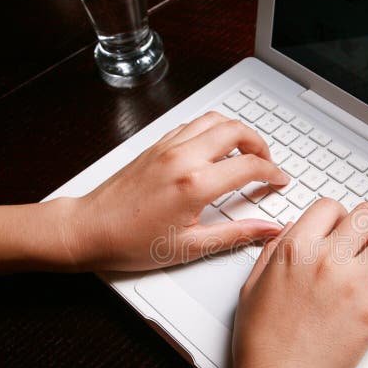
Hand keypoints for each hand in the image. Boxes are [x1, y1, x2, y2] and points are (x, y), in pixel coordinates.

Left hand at [68, 111, 289, 270]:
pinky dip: (212, 130)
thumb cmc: (131, 242)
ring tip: (246, 151)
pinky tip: (215, 149)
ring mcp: (167, 147)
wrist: (89, 229)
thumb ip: (236, 235)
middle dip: (260, 144)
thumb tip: (267, 230)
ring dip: (237, 131)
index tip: (278, 181)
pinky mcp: (156, 145)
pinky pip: (193, 124)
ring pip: (214, 120)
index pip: (249, 166)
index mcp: (194, 184)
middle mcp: (182, 157)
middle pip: (236, 131)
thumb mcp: (191, 247)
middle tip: (267, 163)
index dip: (272, 173)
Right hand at [226, 200, 367, 367]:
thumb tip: (293, 230)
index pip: (330, 207)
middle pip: (367, 215)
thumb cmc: (262, 343)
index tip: (340, 223)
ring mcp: (355, 284)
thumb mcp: (252, 285)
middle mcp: (328, 260)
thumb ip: (274, 251)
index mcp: (296, 251)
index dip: (337, 213)